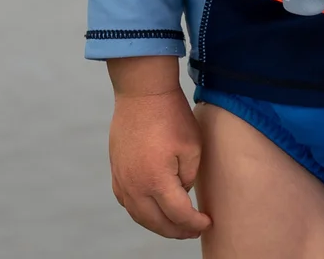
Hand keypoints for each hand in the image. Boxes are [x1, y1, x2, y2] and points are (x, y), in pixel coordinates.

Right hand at [107, 57, 210, 239]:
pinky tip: (154, 209)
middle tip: (193, 230)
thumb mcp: (193, 145)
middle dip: (177, 231)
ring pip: (139, 216)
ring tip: (176, 224)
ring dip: (158, 224)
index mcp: (156, 180)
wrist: (142, 91)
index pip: (178, 215)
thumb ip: (189, 177)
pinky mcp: (116, 171)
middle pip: (156, 223)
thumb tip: (181, 192)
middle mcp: (135, 186)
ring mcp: (122, 180)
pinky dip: (142, 212)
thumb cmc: (171, 114)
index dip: (194, 223)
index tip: (207, 223)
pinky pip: (127, 202)